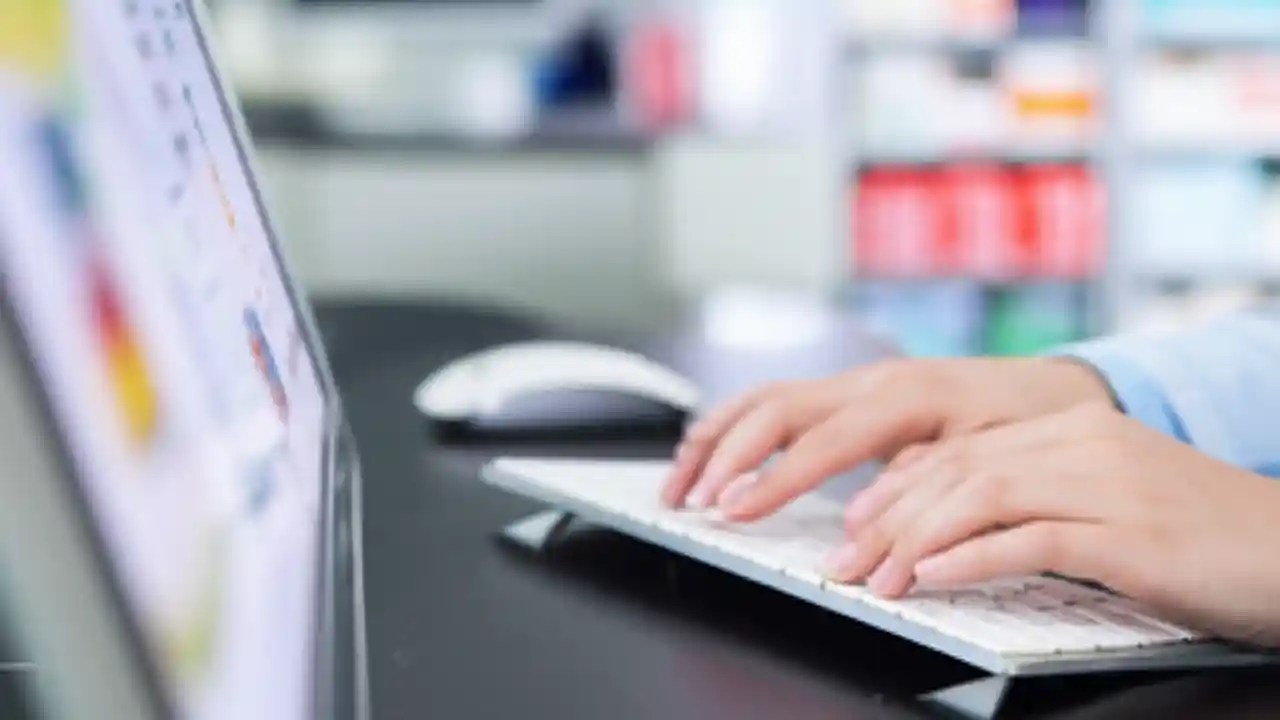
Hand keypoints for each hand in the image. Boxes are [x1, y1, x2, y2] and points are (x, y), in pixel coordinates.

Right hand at [661, 358, 1111, 519]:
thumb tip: (859, 518)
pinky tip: (707, 448)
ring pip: (764, 399)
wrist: (1048, 391)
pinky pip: (777, 401)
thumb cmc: (1022, 426)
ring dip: (714, 438)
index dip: (771, 479)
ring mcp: (854, 383)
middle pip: (773, 409)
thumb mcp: (990, 460)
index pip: (819, 441)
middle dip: (722, 456)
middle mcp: (868, 381)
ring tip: (678, 480)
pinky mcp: (848, 393)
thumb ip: (922, 482)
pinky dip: (733, 425)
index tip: (732, 509)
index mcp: (902, 396)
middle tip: (688, 501)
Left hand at [826, 403, 1279, 646]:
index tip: (852, 525)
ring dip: (916, 541)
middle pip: (957, 471)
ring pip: (982, 498)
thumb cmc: (1197, 536)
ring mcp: (1108, 485)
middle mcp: (1083, 443)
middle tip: (845, 563)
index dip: (895, 489)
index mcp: (1072, 428)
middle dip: (888, 520)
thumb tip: (950, 526)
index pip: (959, 451)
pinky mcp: (1131, 537)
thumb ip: (1036, 497)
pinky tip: (934, 579)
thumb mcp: (1106, 500)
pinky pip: (1032, 541)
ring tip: (876, 579)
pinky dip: (973, 559)